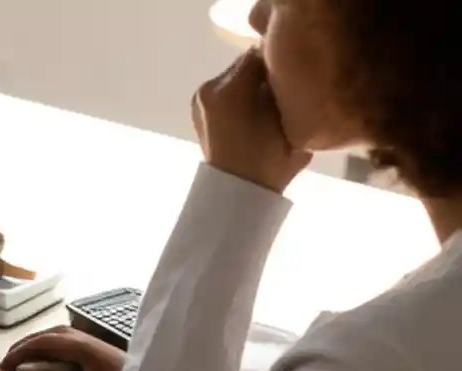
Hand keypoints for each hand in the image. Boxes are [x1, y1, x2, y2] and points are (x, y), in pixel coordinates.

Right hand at [0, 326, 125, 370]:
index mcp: (78, 344)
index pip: (40, 343)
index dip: (18, 353)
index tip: (2, 367)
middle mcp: (81, 337)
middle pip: (43, 336)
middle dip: (21, 348)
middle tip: (3, 365)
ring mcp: (87, 340)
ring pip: (52, 335)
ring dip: (32, 345)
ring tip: (17, 359)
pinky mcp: (92, 347)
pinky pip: (60, 340)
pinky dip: (45, 347)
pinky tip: (43, 357)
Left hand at [193, 49, 311, 193]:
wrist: (236, 193)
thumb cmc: (269, 161)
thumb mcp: (289, 121)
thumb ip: (285, 89)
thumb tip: (287, 70)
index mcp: (229, 91)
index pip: (259, 54)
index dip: (279, 60)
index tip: (294, 73)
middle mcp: (209, 89)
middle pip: (245, 64)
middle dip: (264, 72)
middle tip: (284, 87)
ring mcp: (200, 99)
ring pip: (235, 76)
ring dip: (252, 83)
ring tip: (268, 102)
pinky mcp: (199, 110)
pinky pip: (224, 91)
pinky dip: (240, 95)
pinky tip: (252, 112)